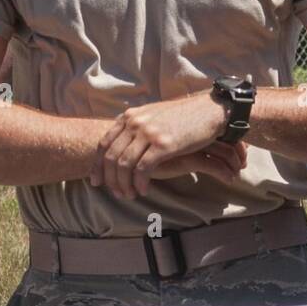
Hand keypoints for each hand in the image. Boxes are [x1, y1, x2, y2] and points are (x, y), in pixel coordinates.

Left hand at [89, 92, 233, 197]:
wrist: (210, 110)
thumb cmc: (183, 116)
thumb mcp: (153, 115)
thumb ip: (136, 126)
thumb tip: (121, 144)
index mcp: (129, 116)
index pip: (103, 143)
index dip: (97, 165)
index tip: (96, 182)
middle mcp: (135, 122)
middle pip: (111, 157)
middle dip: (110, 180)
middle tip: (116, 193)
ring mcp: (149, 132)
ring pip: (124, 165)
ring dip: (124, 184)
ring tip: (130, 195)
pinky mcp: (164, 144)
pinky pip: (142, 169)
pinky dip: (139, 183)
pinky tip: (144, 190)